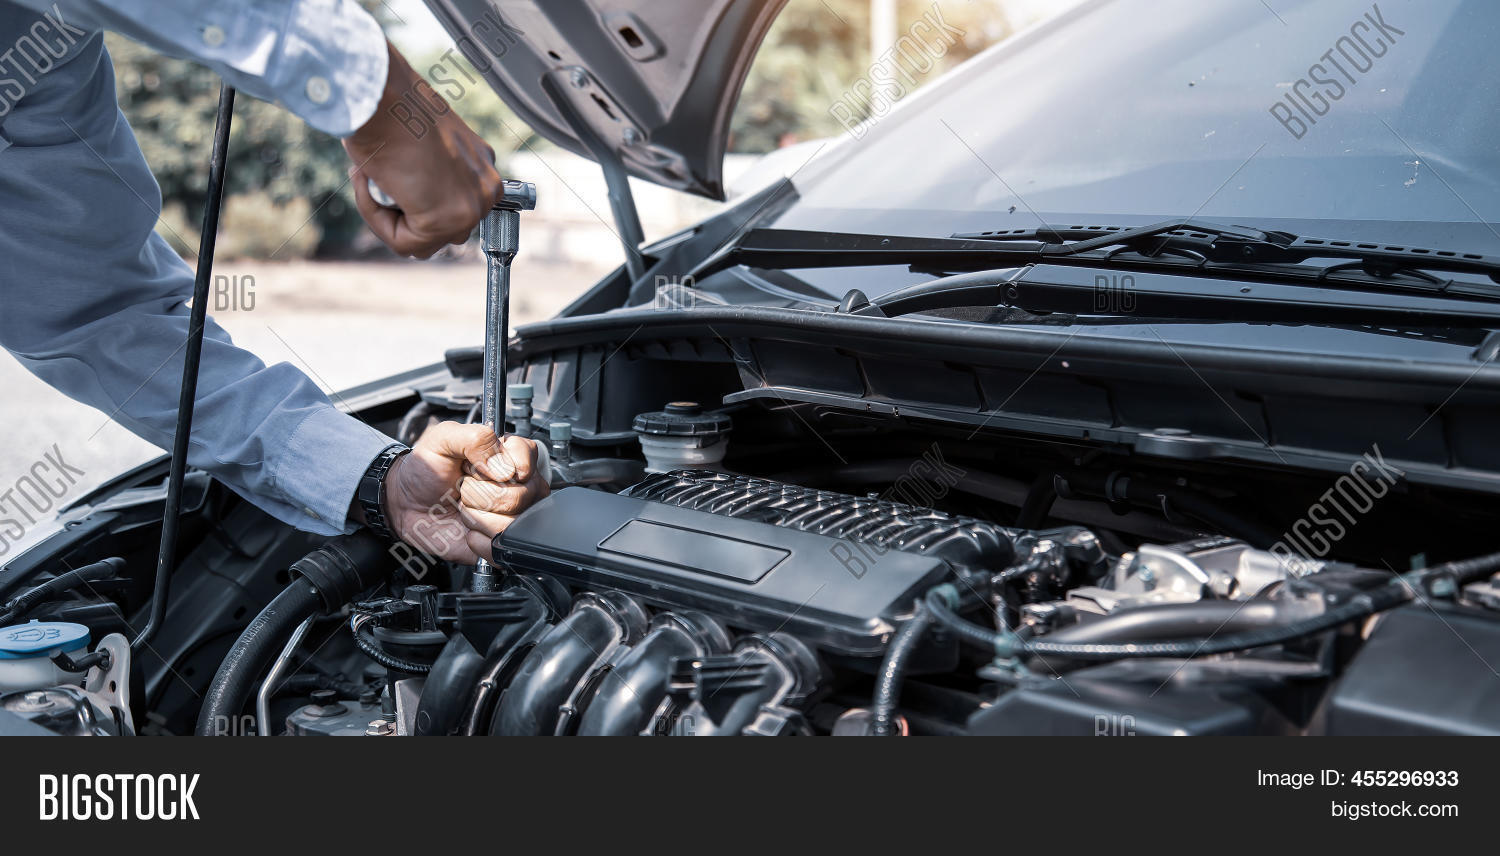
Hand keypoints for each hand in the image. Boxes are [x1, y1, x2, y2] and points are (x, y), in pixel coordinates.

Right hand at [344, 41, 501, 257]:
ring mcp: (472, 205)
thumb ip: (424, 173)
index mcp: (481, 165)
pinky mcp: (447, 219)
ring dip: (388, 216)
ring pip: (422, 240)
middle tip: (376, 178)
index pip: (448, 206)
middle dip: (401, 210)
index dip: (408, 199)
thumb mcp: (418, 145)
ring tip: (374, 179)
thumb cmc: (391, 108)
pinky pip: (405, 243)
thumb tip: (411, 194)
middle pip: (440, 228)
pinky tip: (373, 184)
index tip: (387, 173)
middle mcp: (486, 187)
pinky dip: (378, 219)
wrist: (382, 94)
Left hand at [383, 422, 548, 562]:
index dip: (494, 468)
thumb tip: (504, 468)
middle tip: (464, 487)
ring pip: (511, 524)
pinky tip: (468, 528)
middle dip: (478, 494)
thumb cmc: (428, 470)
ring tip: (465, 507)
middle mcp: (521, 486)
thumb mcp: (444, 438)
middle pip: (518, 496)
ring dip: (476, 517)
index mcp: (512, 455)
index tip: (472, 466)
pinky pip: (500, 546)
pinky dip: (476, 540)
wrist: (408, 504)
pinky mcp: (503, 542)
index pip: (525, 463)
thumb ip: (476, 437)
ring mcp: (515, 515)